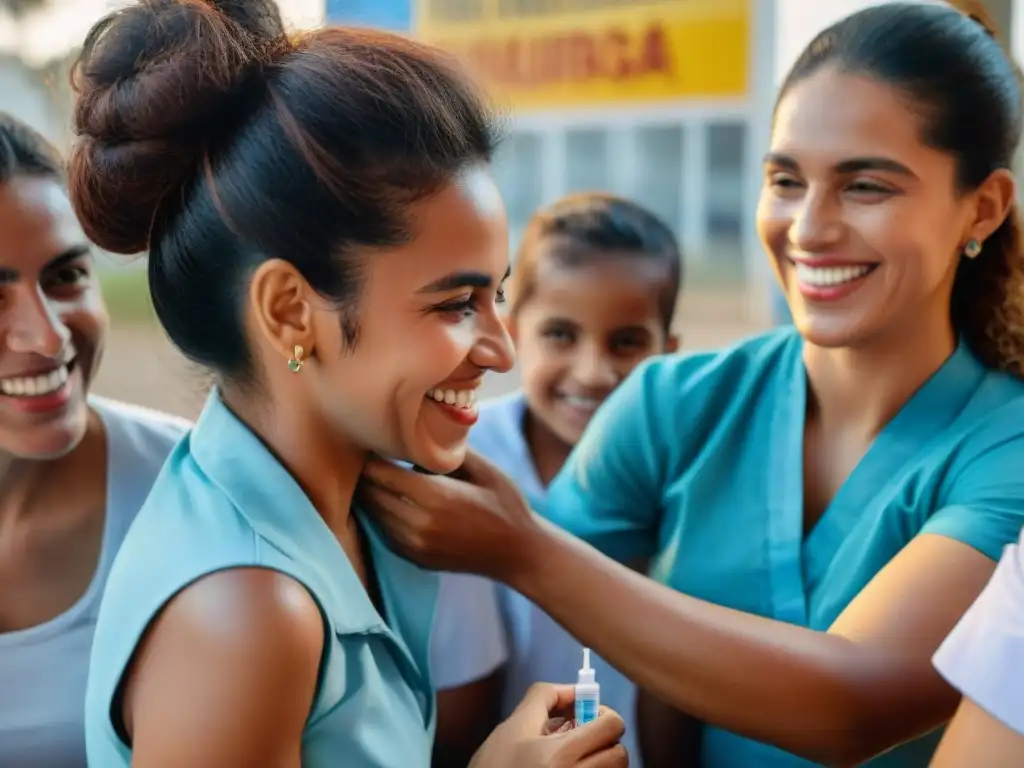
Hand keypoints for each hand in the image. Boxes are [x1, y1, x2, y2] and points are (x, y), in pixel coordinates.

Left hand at [359, 450, 544, 580]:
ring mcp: (415, 545)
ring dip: (373, 495)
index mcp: (436, 497)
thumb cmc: (506, 505)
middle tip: (372, 456)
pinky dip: (382, 515)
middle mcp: (419, 524)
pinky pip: (384, 532)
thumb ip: (449, 453)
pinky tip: (393, 500)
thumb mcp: (484, 470)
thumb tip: (420, 435)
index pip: (382, 474)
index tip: (376, 443)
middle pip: (371, 494)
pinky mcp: (415, 558)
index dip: (373, 457)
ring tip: (380, 476)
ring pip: (374, 515)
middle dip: (368, 475)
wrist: (518, 554)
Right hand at [471, 683, 627, 767]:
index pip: (611, 726)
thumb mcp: (512, 727)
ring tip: (576, 759)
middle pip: (620, 755)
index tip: (588, 716)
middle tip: (583, 739)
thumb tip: (575, 689)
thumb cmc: (493, 767)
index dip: (605, 715)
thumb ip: (544, 697)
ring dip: (601, 762)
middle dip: (606, 742)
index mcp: (559, 756)